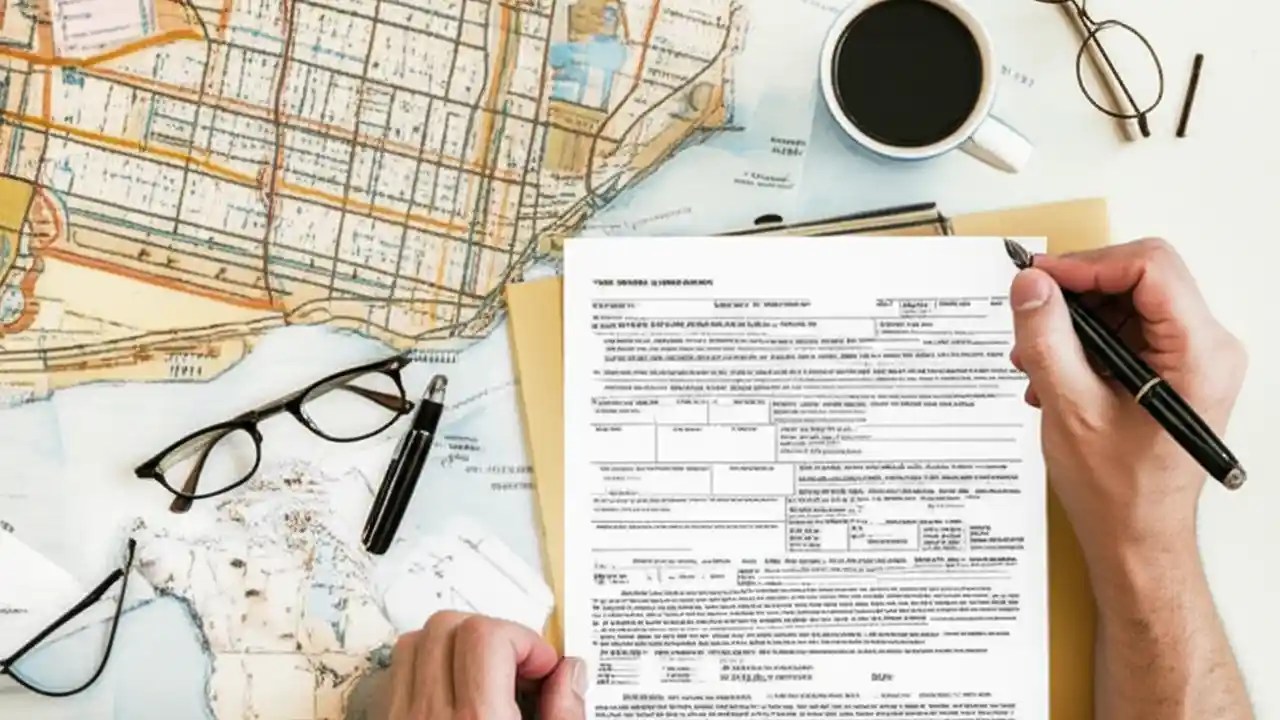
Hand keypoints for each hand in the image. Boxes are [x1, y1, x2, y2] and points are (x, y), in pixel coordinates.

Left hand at [376, 611, 585, 719]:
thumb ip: (565, 714)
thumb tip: (569, 672)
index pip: (487, 636)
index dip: (525, 641)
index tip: (544, 668)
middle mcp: (430, 716)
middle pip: (448, 626)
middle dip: (491, 635)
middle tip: (518, 670)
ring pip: (415, 642)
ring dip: (454, 646)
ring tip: (486, 679)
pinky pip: (396, 675)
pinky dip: (427, 670)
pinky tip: (456, 697)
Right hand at [1008, 239, 1246, 569]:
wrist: (1136, 539)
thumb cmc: (1119, 492)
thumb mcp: (1071, 409)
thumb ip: (1047, 340)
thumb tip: (1031, 286)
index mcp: (1199, 354)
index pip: (1150, 268)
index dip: (1087, 265)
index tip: (1040, 278)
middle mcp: (1206, 349)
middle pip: (1138, 278)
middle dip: (1075, 294)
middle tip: (1029, 312)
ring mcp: (1190, 359)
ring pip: (1126, 302)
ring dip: (1073, 322)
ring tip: (1034, 356)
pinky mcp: (1171, 369)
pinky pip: (1125, 330)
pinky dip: (1082, 342)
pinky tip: (1053, 371)